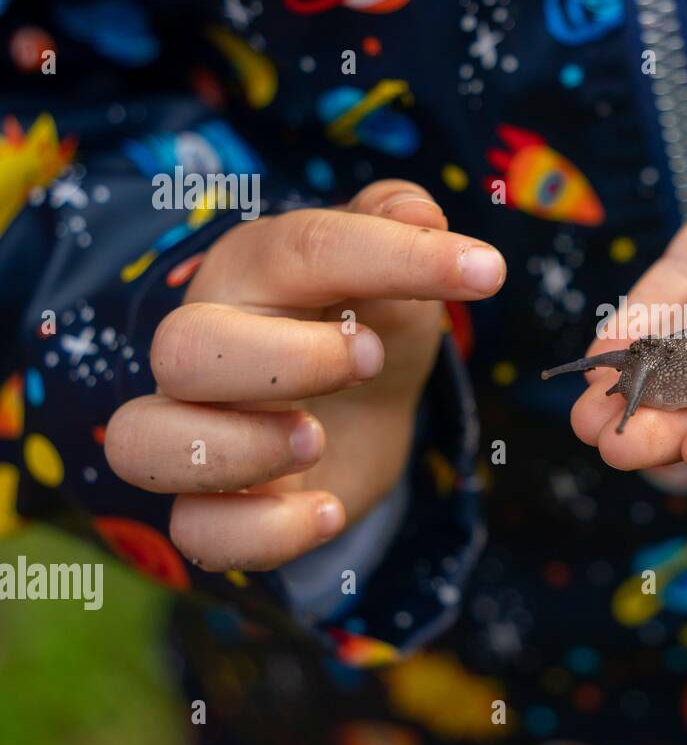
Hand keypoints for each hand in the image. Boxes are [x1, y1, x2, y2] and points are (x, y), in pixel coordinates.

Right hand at [105, 181, 506, 569]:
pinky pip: (197, 532)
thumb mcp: (395, 272)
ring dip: (241, 448)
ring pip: (143, 444)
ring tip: (318, 438)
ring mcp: (194, 431)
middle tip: (369, 361)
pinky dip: (263, 533)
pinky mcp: (212, 507)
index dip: (394, 256)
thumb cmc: (366, 325)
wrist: (358, 415)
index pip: (302, 248)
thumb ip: (401, 223)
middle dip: (284, 360)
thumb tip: (418, 212)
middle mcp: (204, 347)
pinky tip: (328, 511)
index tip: (486, 272)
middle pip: (179, 348)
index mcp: (253, 273)